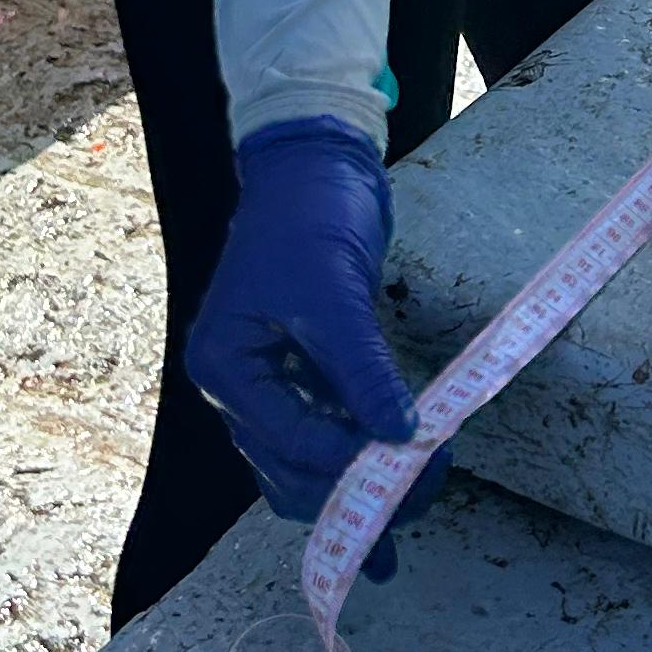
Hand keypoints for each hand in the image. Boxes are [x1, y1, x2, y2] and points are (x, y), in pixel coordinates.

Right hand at [186, 117, 444, 579]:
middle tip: (427, 482)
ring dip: (361, 484)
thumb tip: (402, 437)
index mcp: (224, 366)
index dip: (351, 460)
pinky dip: (360, 460)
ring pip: (308, 468)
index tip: (415, 462)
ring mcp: (271, 386)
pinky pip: (328, 438)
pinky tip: (398, 485)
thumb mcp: (333, 294)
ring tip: (423, 486)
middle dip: (357, 488)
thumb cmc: (308, 214)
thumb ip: (364, 370)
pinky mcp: (306, 378)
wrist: (317, 163)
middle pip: (291, 472)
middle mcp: (239, 388)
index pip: (288, 440)